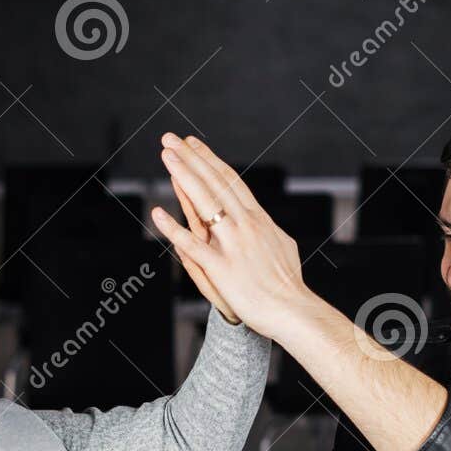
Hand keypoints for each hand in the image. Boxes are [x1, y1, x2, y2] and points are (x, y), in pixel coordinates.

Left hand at [151, 133, 318, 339]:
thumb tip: (260, 220)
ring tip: (166, 156)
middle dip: (191, 159)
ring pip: (204, 203)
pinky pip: (192, 245)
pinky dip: (174, 229)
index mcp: (258, 219)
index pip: (229, 181)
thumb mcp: (282, 246)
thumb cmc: (288, 283)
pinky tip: (158, 214)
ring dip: (183, 177)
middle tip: (170, 138)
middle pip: (214, 184)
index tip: (192, 144)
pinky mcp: (222, 269)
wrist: (293, 311)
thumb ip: (266, 230)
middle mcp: (245, 225)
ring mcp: (233, 245)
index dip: (208, 160)